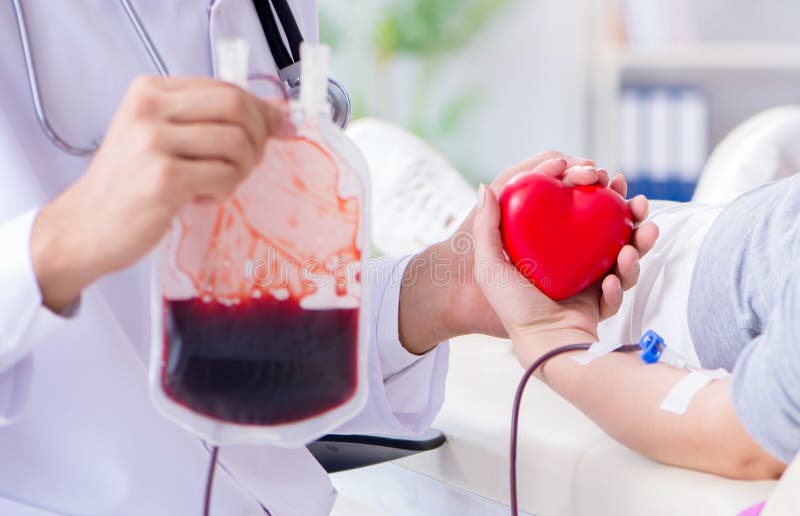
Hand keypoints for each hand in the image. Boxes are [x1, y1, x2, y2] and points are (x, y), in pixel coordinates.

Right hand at [31, 76, 294, 311]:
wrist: (87, 225)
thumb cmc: (130, 183)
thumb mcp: (161, 136)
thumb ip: (210, 120)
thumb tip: (279, 114)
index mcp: (150, 90)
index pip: (225, 88)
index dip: (261, 110)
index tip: (278, 129)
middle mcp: (149, 108)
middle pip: (236, 107)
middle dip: (258, 137)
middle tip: (248, 164)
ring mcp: (154, 142)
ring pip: (237, 143)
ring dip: (240, 170)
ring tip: (216, 185)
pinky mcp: (164, 178)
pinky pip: (225, 176)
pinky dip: (224, 191)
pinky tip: (200, 199)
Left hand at [472, 179, 656, 366]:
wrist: (541, 346)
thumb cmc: (513, 307)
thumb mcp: (490, 265)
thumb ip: (486, 226)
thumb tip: (486, 187)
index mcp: (547, 245)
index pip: (572, 207)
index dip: (588, 188)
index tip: (598, 175)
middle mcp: (570, 258)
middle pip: (606, 225)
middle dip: (627, 210)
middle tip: (636, 201)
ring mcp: (589, 278)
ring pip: (623, 251)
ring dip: (637, 240)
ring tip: (642, 234)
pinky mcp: (602, 299)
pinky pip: (619, 285)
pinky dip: (619, 281)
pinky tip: (609, 284)